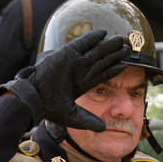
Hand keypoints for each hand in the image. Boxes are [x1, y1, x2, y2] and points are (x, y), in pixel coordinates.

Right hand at [3, 30, 129, 131]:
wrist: (34, 97)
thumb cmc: (50, 108)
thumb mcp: (73, 117)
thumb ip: (89, 121)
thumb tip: (104, 128)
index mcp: (83, 84)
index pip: (103, 75)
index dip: (114, 69)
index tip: (125, 64)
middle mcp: (80, 72)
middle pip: (102, 61)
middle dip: (115, 55)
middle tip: (128, 48)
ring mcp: (74, 62)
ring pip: (95, 51)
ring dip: (108, 45)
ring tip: (120, 40)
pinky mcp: (66, 54)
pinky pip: (81, 44)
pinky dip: (91, 38)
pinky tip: (102, 33)